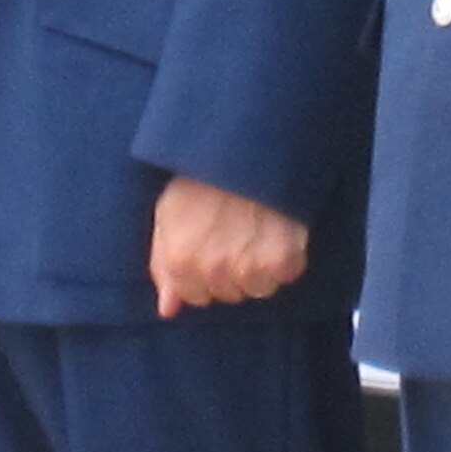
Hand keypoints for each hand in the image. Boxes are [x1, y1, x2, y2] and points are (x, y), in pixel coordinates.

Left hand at [150, 176, 309, 317]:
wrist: (250, 142)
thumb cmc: (207, 169)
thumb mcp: (170, 209)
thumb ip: (163, 263)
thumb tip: (167, 309)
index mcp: (180, 260)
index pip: (194, 296)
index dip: (205, 271)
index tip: (215, 243)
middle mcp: (212, 271)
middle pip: (227, 293)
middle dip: (231, 269)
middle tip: (237, 230)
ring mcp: (248, 268)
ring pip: (257, 289)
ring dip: (261, 266)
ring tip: (258, 227)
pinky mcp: (283, 261)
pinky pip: (286, 275)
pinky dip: (287, 257)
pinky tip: (279, 229)